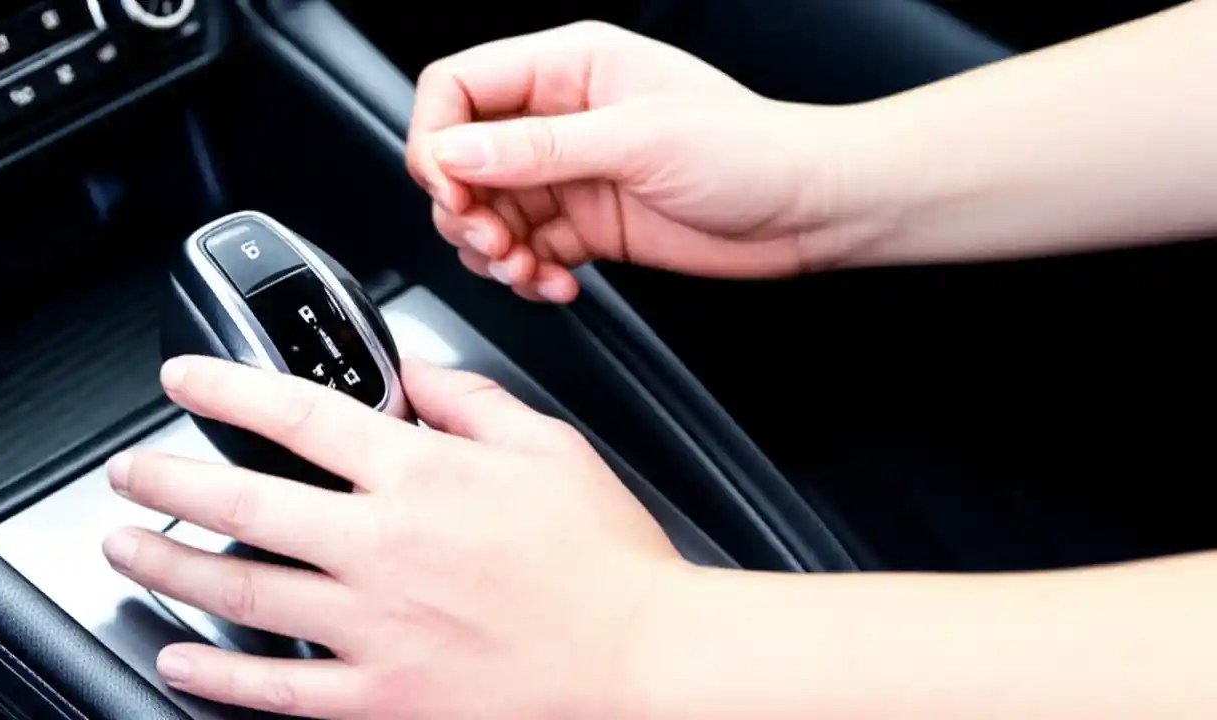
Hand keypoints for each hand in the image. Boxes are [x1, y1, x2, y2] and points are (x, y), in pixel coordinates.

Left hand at [101, 356, 686, 717]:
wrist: (641, 654)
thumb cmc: (603, 555)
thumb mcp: (548, 445)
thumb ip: (471, 398)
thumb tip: (416, 369)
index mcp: (424, 475)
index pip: (301, 414)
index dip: (228, 388)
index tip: (184, 379)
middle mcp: (386, 546)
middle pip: (246, 501)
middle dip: (168, 478)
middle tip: (129, 470)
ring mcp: (377, 625)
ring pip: (244, 590)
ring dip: (170, 564)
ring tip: (126, 545)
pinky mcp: (385, 693)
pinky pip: (280, 686)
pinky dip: (220, 671)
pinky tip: (180, 654)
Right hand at [406, 22, 892, 302]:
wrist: (807, 210)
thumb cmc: (750, 151)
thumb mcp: (637, 140)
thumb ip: (538, 149)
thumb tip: (455, 151)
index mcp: (569, 67)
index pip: (458, 88)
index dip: (437, 140)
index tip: (451, 190)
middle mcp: (561, 117)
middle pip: (463, 158)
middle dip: (465, 208)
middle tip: (494, 240)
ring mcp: (571, 174)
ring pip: (488, 212)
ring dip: (493, 250)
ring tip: (527, 268)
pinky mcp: (586, 223)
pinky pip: (526, 251)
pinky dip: (528, 275)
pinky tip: (556, 283)